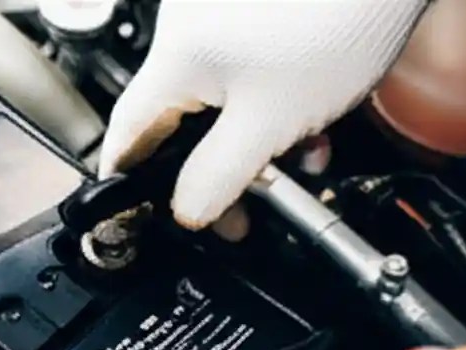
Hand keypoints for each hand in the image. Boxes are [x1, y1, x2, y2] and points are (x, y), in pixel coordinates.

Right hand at [99, 0, 427, 227]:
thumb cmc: (340, 20)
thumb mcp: (272, 124)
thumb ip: (218, 176)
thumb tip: (187, 211)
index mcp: (174, 59)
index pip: (125, 135)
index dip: (127, 182)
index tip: (136, 213)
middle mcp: (185, 30)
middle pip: (174, 122)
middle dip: (210, 170)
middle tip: (238, 209)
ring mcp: (218, 16)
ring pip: (216, 101)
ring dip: (251, 141)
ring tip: (294, 159)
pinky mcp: (253, 11)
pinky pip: (244, 73)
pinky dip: (268, 105)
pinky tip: (306, 122)